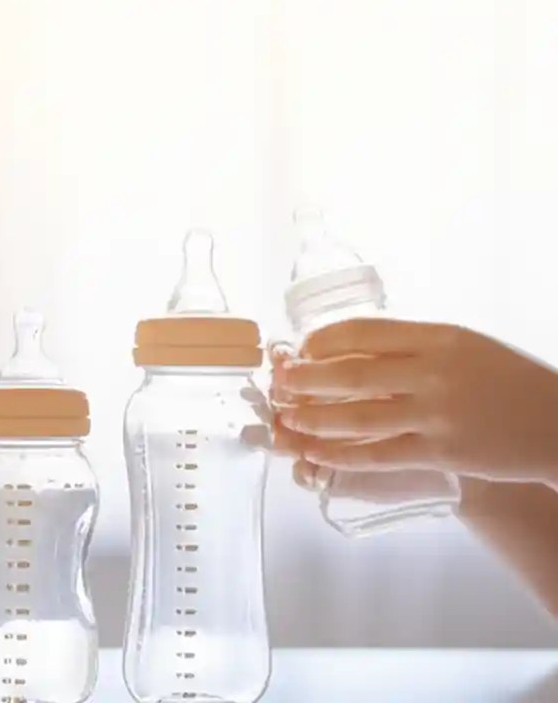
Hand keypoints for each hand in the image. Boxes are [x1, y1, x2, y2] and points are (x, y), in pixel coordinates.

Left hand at [271, 319, 557, 487]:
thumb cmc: (508, 381)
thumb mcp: (464, 346)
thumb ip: (413, 346)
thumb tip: (348, 351)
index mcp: (440, 336)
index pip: (363, 333)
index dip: (322, 342)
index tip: (302, 350)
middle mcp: (435, 372)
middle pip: (350, 375)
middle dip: (305, 381)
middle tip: (278, 384)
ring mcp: (437, 414)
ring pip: (357, 418)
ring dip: (314, 420)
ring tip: (287, 419)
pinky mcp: (441, 453)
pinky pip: (378, 454)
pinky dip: (341, 454)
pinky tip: (317, 454)